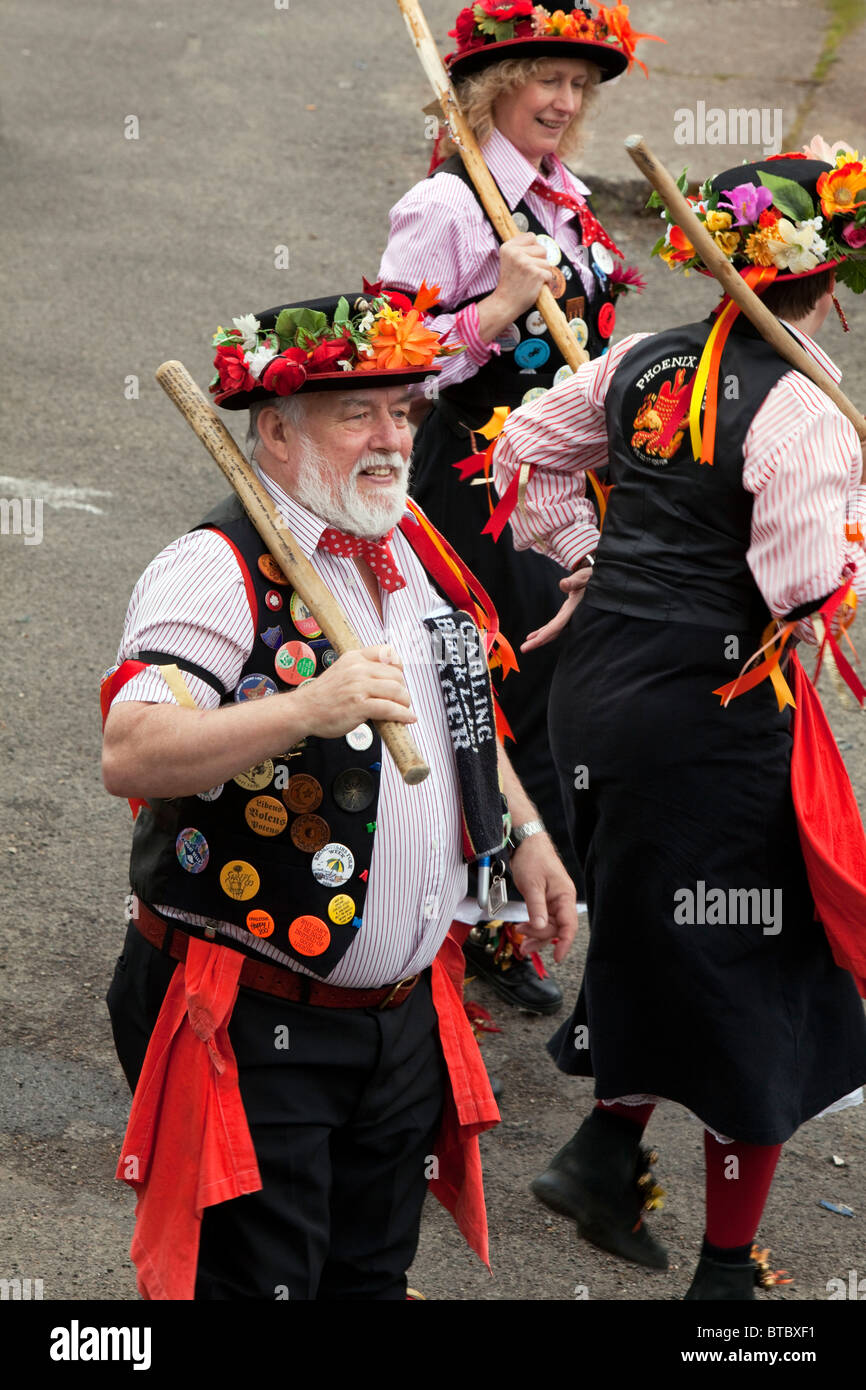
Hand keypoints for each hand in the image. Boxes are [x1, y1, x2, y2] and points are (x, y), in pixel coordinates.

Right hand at [294, 644, 416, 737]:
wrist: (302, 711)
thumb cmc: (322, 696)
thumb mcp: (341, 671)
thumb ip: (361, 670)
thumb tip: (388, 679)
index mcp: (354, 658)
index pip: (388, 652)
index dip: (399, 667)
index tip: (399, 678)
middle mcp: (357, 669)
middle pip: (396, 675)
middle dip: (403, 689)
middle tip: (400, 700)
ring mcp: (358, 687)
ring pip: (396, 691)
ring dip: (404, 703)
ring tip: (403, 710)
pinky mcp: (359, 705)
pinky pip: (389, 708)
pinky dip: (402, 714)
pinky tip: (407, 718)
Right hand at [478, 234, 556, 340]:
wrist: (505, 303)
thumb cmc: (510, 284)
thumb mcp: (508, 261)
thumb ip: (520, 249)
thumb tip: (537, 241)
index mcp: (508, 247)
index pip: (531, 236)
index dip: (533, 249)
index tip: (526, 260)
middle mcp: (516, 253)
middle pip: (542, 248)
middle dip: (539, 261)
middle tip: (528, 273)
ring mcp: (526, 263)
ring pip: (547, 262)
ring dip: (542, 272)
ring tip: (530, 280)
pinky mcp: (536, 273)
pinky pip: (550, 274)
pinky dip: (545, 282)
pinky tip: (534, 285)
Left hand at [509, 833, 578, 964]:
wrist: (526, 842)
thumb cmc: (533, 858)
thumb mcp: (532, 885)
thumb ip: (536, 908)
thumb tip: (540, 928)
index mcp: (565, 896)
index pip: (569, 925)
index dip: (564, 943)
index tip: (558, 957)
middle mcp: (561, 900)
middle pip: (556, 928)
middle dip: (540, 937)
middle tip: (522, 940)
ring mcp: (553, 901)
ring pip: (548, 926)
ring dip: (536, 935)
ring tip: (522, 945)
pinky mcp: (544, 900)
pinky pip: (541, 919)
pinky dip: (533, 926)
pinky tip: (523, 931)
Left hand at [521, 567, 591, 651]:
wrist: (601, 583)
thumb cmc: (592, 579)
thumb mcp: (584, 577)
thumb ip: (574, 581)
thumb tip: (563, 584)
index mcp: (574, 609)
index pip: (558, 625)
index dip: (547, 634)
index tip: (535, 641)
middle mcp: (571, 616)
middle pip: (553, 632)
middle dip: (539, 641)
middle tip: (524, 649)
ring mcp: (568, 616)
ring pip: (553, 631)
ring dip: (540, 638)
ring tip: (526, 646)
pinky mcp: (566, 614)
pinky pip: (554, 626)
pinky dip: (544, 631)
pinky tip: (534, 636)